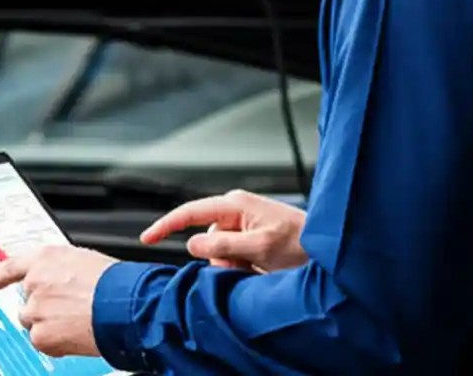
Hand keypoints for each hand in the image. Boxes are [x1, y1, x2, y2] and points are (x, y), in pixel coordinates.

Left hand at [0, 245, 117, 357]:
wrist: (124, 306)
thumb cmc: (113, 283)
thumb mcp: (84, 261)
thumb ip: (60, 270)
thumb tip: (56, 280)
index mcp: (45, 258)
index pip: (12, 266)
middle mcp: (35, 281)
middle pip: (28, 300)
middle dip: (43, 307)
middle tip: (69, 310)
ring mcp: (35, 309)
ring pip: (34, 322)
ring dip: (49, 324)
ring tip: (77, 320)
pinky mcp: (40, 334)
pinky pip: (42, 340)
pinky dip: (56, 341)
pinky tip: (76, 333)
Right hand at [140, 189, 307, 272]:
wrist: (327, 250)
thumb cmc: (300, 243)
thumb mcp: (260, 247)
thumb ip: (223, 245)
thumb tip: (192, 244)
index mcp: (234, 205)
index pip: (190, 212)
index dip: (165, 225)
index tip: (146, 238)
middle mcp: (235, 211)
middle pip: (206, 241)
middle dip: (218, 260)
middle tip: (245, 268)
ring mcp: (243, 224)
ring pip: (218, 253)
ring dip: (232, 267)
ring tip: (259, 268)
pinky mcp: (250, 237)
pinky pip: (232, 257)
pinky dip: (241, 267)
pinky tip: (261, 268)